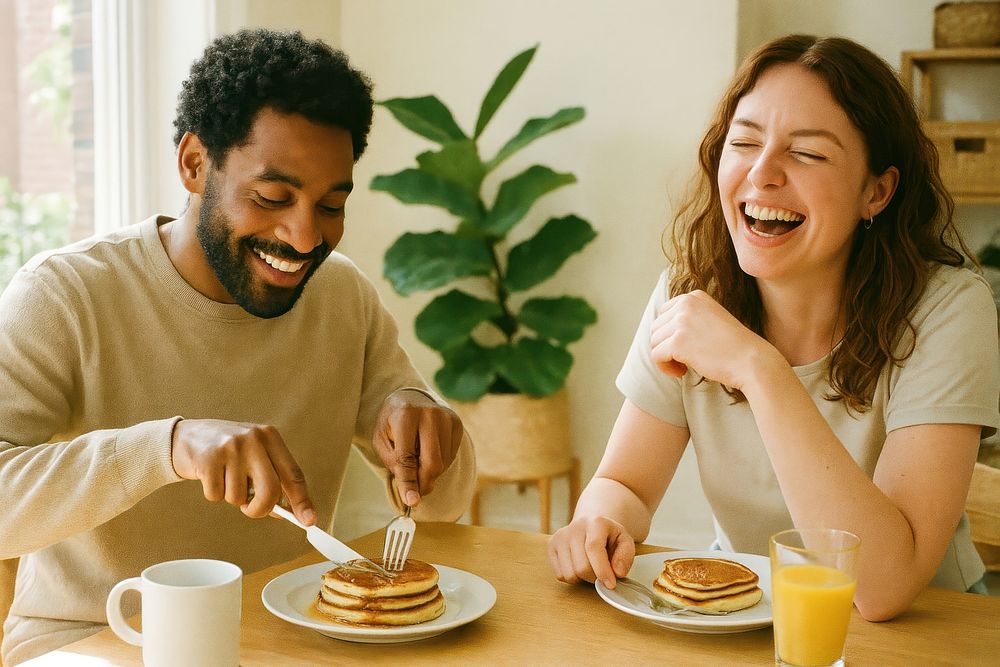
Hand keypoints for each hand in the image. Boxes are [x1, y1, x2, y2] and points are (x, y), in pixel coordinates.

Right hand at [170, 419, 314, 524]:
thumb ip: (272, 479)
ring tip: (225, 478)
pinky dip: (213, 494)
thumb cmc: (228, 452)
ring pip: (239, 497)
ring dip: (232, 498)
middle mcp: (254, 439)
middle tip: (251, 509)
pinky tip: (210, 476)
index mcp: (271, 438)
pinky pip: (216, 495)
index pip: (293, 474)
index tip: (309, 520)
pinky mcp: (209, 458)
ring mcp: (231, 447)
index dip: (302, 500)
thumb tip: (286, 512)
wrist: (187, 437)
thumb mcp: (255, 456)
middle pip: (271, 490)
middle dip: (261, 509)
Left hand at [372, 389, 463, 506]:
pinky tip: (429, 451)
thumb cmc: (393, 423)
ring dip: (430, 472)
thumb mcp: (382, 440)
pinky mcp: (457, 423)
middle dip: (424, 483)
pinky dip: (439, 463)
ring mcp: (447, 417)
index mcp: (405, 415)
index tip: (411, 502)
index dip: (408, 482)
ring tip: (418, 461)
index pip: (407, 457)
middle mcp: (430, 414)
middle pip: (432, 462)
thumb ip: (394, 464)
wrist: (411, 397)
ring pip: (443, 462)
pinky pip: (451, 456)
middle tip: (417, 493)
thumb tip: (412, 496)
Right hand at [548, 516, 634, 588]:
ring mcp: (560, 537)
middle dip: (595, 578)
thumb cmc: (609, 537)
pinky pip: (560, 575)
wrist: (591, 525)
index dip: (602, 570)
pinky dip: (572, 578)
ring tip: (591, 569)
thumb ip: (625, 556)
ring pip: (570, 574)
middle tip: (603, 575)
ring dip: (583, 579)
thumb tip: (617, 572)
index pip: (594, 548)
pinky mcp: (551, 546)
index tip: (610, 585)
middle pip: (581, 567)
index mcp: (596, 522)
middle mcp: (575, 527)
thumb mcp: (625, 542)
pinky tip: (579, 567)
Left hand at [650, 289, 773, 388]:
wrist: (751, 361)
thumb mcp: (711, 319)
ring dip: (665, 358)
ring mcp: (681, 321)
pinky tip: (681, 372)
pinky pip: (656, 356)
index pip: (664, 314)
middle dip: (666, 346)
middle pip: (656, 328)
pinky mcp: (678, 342)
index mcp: (694, 296)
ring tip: (684, 366)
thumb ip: (689, 317)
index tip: (686, 347)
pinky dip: (665, 367)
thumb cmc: (733, 346)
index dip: (670, 334)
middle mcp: (686, 304)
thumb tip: (657, 328)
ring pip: (654, 342)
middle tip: (684, 360)